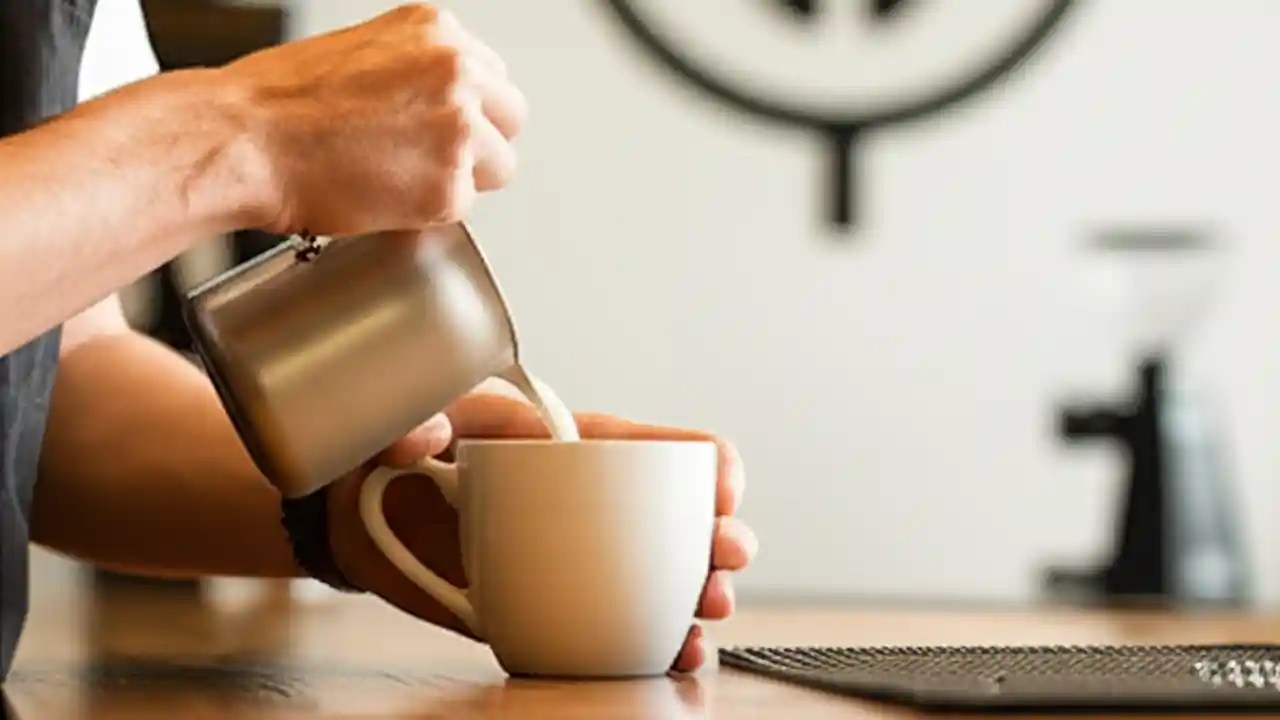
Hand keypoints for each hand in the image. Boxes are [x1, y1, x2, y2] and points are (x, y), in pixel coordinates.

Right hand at [221, 4, 525, 235]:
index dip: (465, 108)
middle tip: (425, 157)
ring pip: (497, 167)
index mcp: (438, 31)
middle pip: (509, 118)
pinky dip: (428, 213)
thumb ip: (415, 71)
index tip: (436, 124)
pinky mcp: (449, 186)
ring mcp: (459, 130)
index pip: (490, 77)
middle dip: (477, 143)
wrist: (243, 139)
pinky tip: (384, 198)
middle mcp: (458, 72)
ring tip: (399, 179)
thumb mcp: (362, 53)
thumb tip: (438, 104)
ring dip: (458, 179)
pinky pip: (463, 208)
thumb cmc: (278, 102)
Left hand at [326, 391, 756, 672]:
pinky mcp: (556, 605)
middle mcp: (597, 505)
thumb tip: (422, 438)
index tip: (719, 492)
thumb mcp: (423, 410)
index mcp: (583, 444)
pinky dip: (656, 645)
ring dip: (701, 597)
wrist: (366, 506)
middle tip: (724, 557)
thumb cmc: (413, 444)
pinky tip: (677, 653)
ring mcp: (583, 559)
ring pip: (667, 579)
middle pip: (684, 520)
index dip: (708, 463)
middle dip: (719, 539)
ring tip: (710, 611)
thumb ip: (417, 416)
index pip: (667, 446)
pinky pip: (619, 628)